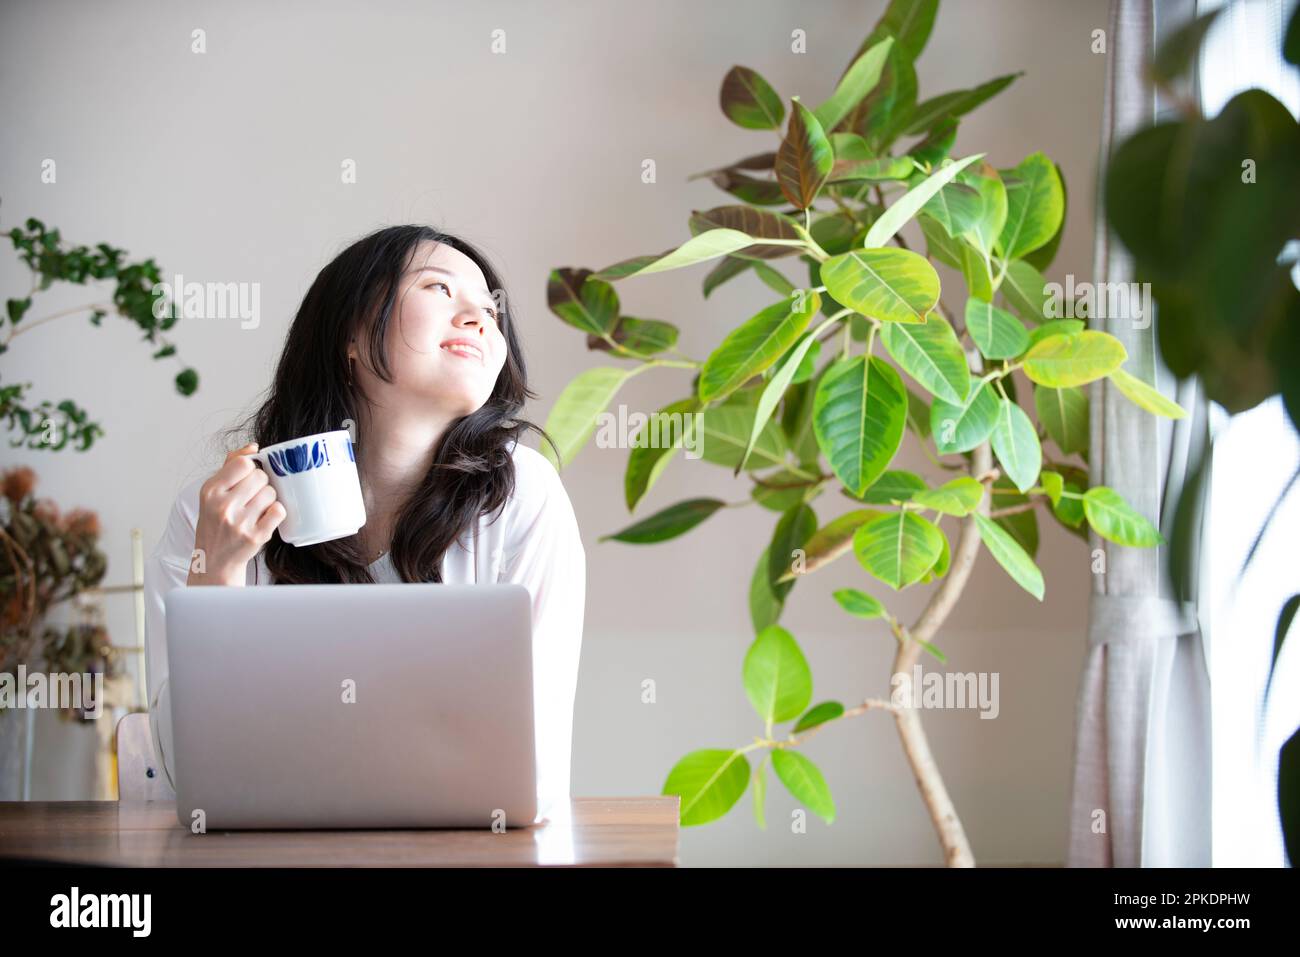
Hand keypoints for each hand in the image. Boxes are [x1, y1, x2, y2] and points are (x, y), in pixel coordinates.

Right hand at [187, 443, 285, 585]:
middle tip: (252, 496)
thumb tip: (253, 447)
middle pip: (261, 477)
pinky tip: (265, 517)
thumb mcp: (213, 492)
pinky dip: (276, 512)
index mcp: (210, 491)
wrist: (214, 559)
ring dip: (269, 499)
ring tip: (256, 508)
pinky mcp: (255, 536)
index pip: (243, 463)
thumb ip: (230, 466)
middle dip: (261, 484)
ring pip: (271, 493)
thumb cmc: (215, 521)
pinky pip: (278, 511)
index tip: (248, 477)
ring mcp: (239, 523)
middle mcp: (222, 506)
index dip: (251, 468)